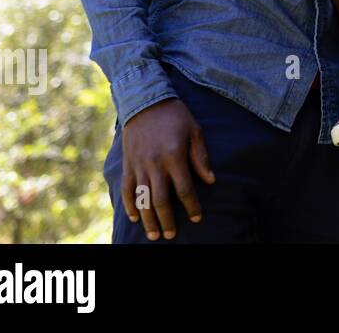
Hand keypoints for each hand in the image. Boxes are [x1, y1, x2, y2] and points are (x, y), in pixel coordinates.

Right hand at [120, 97, 215, 240]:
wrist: (145, 102)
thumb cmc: (175, 116)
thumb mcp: (195, 131)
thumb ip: (201, 157)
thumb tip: (211, 180)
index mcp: (174, 156)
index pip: (184, 189)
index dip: (191, 206)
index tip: (196, 218)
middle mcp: (155, 164)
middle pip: (161, 200)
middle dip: (167, 220)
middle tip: (172, 235)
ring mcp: (139, 165)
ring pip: (143, 199)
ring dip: (148, 219)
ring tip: (154, 235)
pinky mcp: (127, 164)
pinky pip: (127, 189)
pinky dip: (130, 205)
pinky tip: (135, 217)